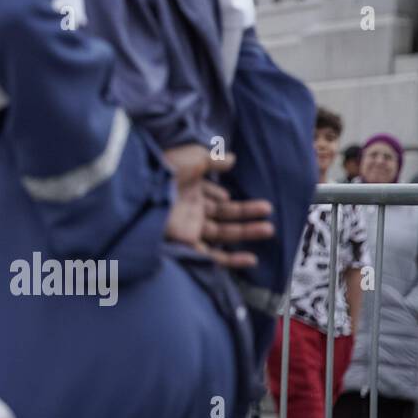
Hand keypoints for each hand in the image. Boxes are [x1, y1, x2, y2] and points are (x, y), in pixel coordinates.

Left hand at [162, 145, 272, 269]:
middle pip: (222, 213)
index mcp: (189, 186)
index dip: (219, 194)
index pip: (208, 194)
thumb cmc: (169, 167)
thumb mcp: (195, 157)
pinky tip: (252, 259)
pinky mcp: (187, 241)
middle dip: (245, 212)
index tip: (228, 195)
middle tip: (268, 209)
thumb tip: (232, 159)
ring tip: (269, 228)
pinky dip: (231, 260)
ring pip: (222, 233)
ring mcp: (189, 224)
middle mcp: (190, 207)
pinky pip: (211, 255)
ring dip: (246, 231)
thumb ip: (214, 159)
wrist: (148, 186)